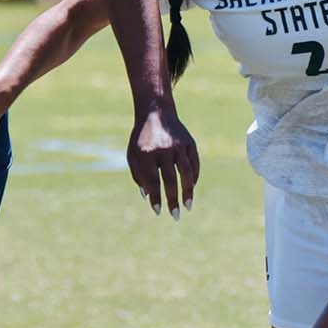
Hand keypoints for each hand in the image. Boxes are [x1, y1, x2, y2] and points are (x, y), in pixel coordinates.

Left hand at [129, 103, 200, 217]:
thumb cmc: (141, 138)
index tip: (158, 210)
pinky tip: (192, 188)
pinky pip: (194, 163)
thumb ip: (138, 175)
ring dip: (188, 191)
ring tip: (188, 205)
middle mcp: (163, 149)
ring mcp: (178, 145)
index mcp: (146, 153)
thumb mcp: (133, 154)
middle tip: (175, 215)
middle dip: (173, 200)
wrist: (155, 112)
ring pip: (186, 172)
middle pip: (170, 179)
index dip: (156, 197)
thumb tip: (147, 196)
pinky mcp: (189, 142)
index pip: (152, 180)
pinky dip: (194, 177)